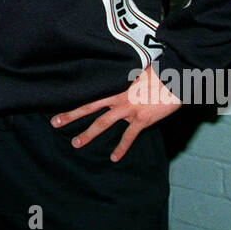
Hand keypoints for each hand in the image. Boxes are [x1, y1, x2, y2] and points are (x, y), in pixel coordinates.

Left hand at [50, 64, 182, 161]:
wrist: (176, 76)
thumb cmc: (158, 71)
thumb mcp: (137, 71)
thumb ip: (125, 81)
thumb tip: (118, 83)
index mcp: (116, 85)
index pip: (92, 92)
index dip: (77, 97)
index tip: (61, 101)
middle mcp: (118, 98)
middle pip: (90, 107)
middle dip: (71, 116)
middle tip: (55, 122)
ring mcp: (129, 109)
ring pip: (103, 123)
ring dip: (88, 134)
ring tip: (75, 144)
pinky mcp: (142, 119)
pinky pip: (129, 136)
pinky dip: (121, 148)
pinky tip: (114, 158)